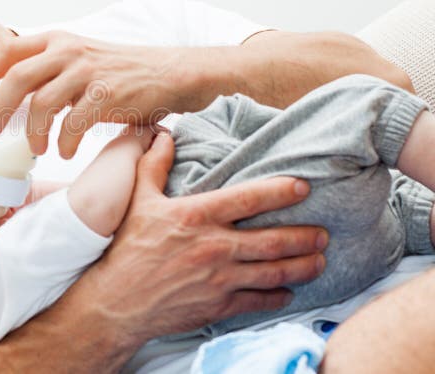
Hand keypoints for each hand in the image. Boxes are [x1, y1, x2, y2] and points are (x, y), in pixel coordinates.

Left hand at [0, 31, 186, 157]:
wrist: (168, 73)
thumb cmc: (120, 71)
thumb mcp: (80, 57)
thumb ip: (49, 70)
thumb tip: (11, 97)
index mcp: (58, 40)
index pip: (9, 48)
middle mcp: (69, 50)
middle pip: (17, 77)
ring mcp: (88, 71)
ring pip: (42, 104)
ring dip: (33, 132)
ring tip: (36, 147)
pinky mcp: (107, 94)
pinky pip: (72, 124)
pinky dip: (62, 143)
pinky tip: (63, 151)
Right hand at [84, 133, 327, 342]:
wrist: (116, 301)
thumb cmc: (126, 248)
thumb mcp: (137, 200)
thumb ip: (154, 165)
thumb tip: (164, 135)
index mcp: (196, 216)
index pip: (248, 198)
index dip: (280, 191)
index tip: (303, 187)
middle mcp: (213, 246)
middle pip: (273, 240)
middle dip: (305, 236)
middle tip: (324, 233)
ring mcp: (219, 279)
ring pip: (274, 272)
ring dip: (302, 266)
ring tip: (320, 260)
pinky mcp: (218, 306)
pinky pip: (259, 301)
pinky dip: (279, 296)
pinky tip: (289, 291)